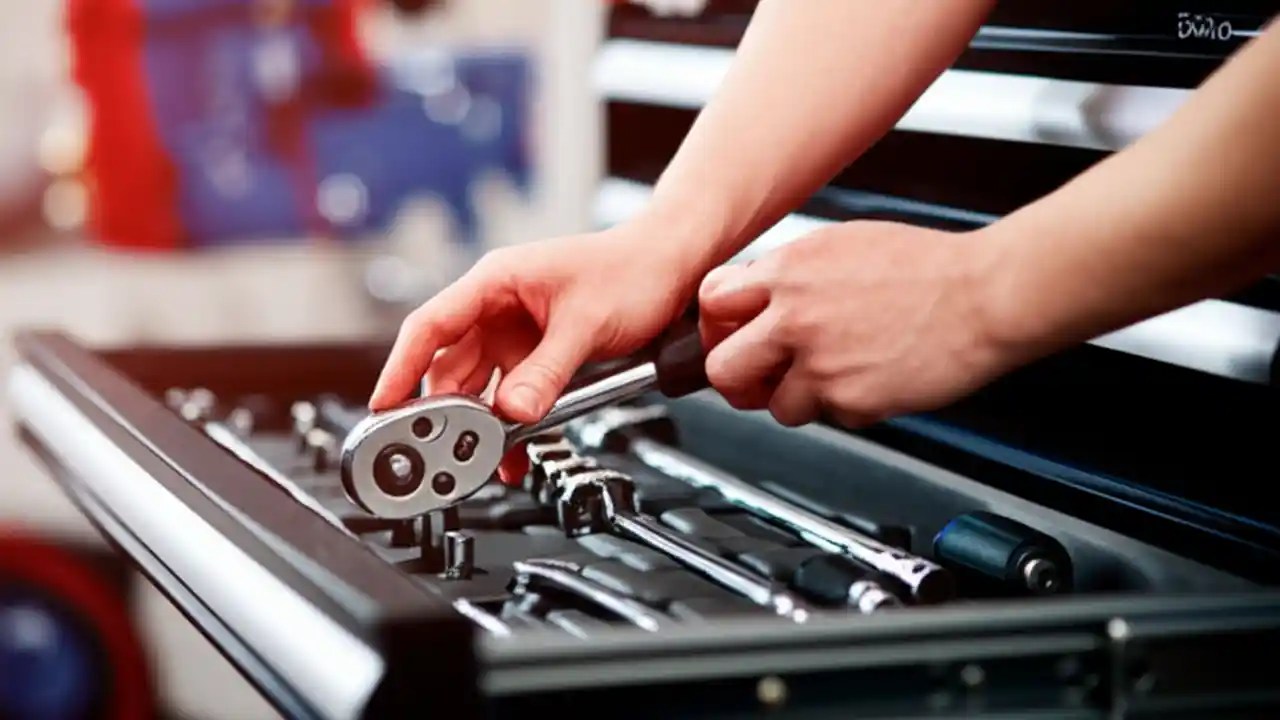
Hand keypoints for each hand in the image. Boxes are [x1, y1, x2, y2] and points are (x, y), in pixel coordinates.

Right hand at [369, 219, 704, 484]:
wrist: (672, 265)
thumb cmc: (631, 270)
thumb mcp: (586, 324)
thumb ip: (547, 371)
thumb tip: (513, 412)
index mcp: (496, 282)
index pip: (430, 326)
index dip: (401, 368)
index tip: (383, 405)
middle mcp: (498, 307)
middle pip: (450, 365)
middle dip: (442, 410)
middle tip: (436, 449)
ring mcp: (517, 333)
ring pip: (480, 386)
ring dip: (478, 424)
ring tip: (476, 459)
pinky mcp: (537, 354)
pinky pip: (511, 394)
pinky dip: (510, 424)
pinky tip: (514, 453)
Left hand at [697, 220, 1013, 427]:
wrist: (985, 294)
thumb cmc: (928, 267)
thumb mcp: (843, 245)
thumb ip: (794, 274)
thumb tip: (760, 297)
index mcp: (789, 270)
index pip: (712, 301)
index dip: (717, 325)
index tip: (729, 334)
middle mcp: (794, 316)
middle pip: (722, 368)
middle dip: (739, 379)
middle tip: (758, 379)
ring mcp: (820, 363)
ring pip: (775, 407)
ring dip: (798, 398)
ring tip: (836, 375)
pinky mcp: (851, 401)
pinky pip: (830, 417)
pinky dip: (848, 406)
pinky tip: (875, 377)